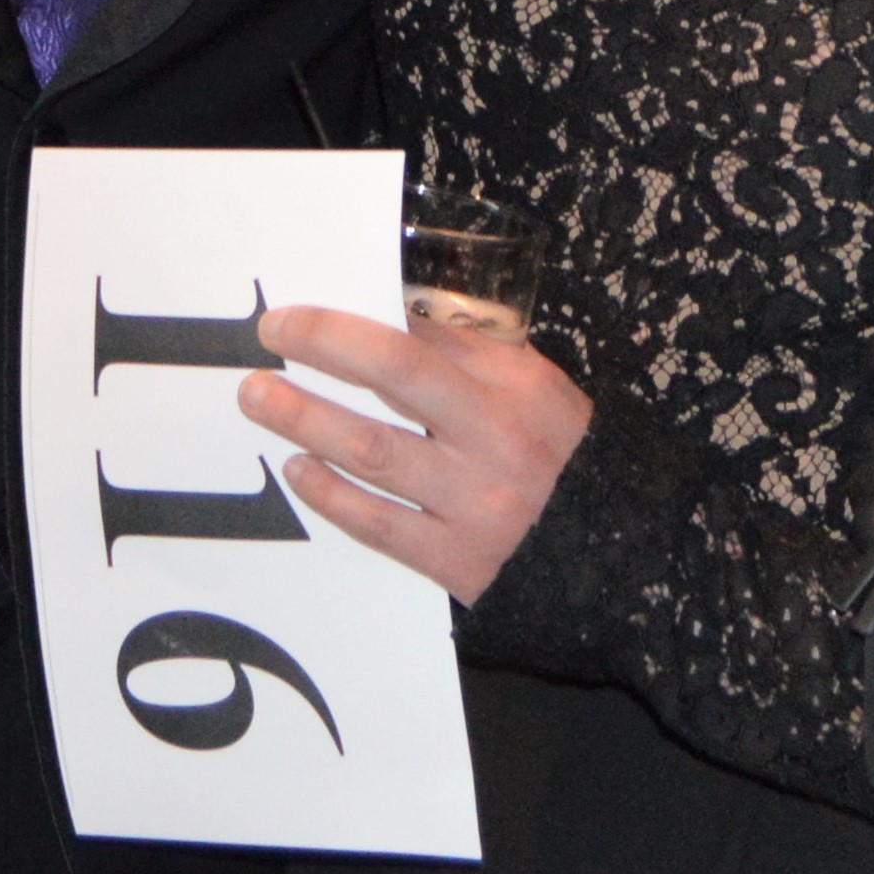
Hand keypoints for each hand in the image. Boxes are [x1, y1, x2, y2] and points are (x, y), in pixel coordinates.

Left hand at [247, 305, 592, 604]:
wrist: (615, 565)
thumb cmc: (565, 466)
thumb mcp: (541, 398)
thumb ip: (479, 356)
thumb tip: (404, 310)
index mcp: (524, 385)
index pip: (433, 332)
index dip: (368, 315)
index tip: (310, 308)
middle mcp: (499, 437)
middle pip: (397, 372)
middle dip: (326, 344)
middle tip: (271, 331)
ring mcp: (477, 502)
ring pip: (373, 449)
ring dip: (305, 419)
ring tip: (258, 398)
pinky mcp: (458, 560)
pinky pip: (378, 522)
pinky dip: (330, 492)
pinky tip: (297, 469)